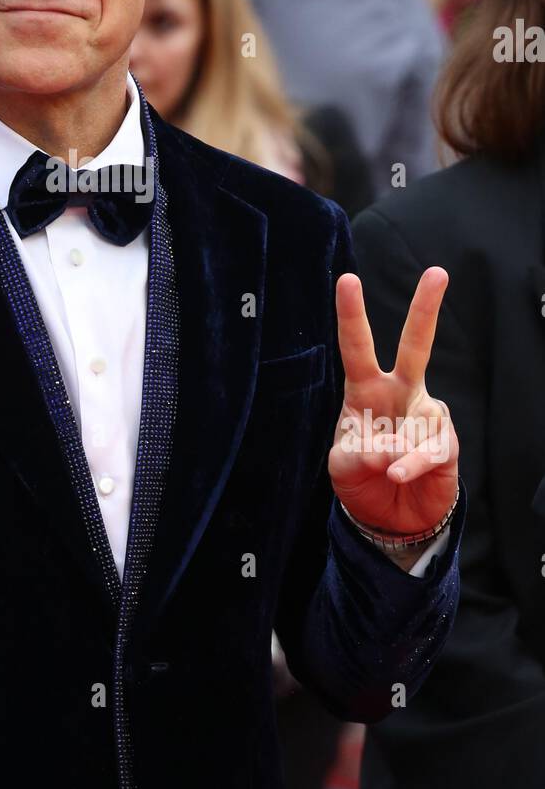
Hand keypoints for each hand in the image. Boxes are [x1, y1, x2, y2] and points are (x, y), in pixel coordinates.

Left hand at [328, 267, 458, 534]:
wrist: (392, 516)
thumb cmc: (362, 478)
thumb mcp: (343, 467)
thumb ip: (356, 455)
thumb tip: (387, 449)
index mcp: (365, 389)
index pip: (357, 347)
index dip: (351, 315)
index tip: (348, 279)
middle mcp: (400, 392)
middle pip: (415, 345)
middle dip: (425, 309)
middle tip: (437, 272)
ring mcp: (426, 415)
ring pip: (419, 418)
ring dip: (397, 451)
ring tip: (386, 473)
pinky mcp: (445, 443)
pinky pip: (430, 449)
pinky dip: (411, 466)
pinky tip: (400, 475)